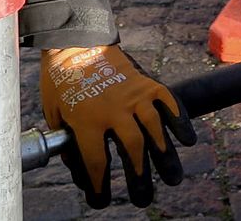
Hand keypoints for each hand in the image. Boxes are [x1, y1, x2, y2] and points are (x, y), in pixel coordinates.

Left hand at [40, 45, 195, 207]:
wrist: (76, 41)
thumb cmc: (60, 79)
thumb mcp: (54, 113)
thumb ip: (67, 142)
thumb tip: (79, 168)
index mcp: (87, 120)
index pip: (97, 163)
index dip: (99, 186)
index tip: (100, 200)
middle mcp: (115, 109)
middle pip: (133, 150)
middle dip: (139, 178)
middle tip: (142, 199)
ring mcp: (134, 95)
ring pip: (154, 131)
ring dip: (164, 157)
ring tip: (172, 178)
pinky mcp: (147, 82)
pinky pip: (168, 103)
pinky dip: (180, 121)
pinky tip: (187, 140)